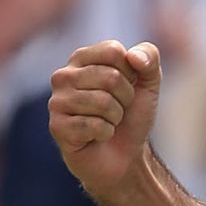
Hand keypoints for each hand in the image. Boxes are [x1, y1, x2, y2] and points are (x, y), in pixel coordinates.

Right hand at [48, 40, 161, 194]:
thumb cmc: (132, 114)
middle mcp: (63, 76)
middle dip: (126, 97)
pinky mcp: (56, 126)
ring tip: (109, 121)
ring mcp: (56, 101)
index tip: (128, 85)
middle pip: (110, 77)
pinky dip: (106, 133)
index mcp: (82, 58)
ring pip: (103, 102)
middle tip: (119, 108)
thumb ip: (149, 57)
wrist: (125, 154)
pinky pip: (94, 125)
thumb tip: (133, 56)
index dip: (131, 72)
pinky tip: (98, 136)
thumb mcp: (149, 82)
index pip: (113, 51)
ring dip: (116, 116)